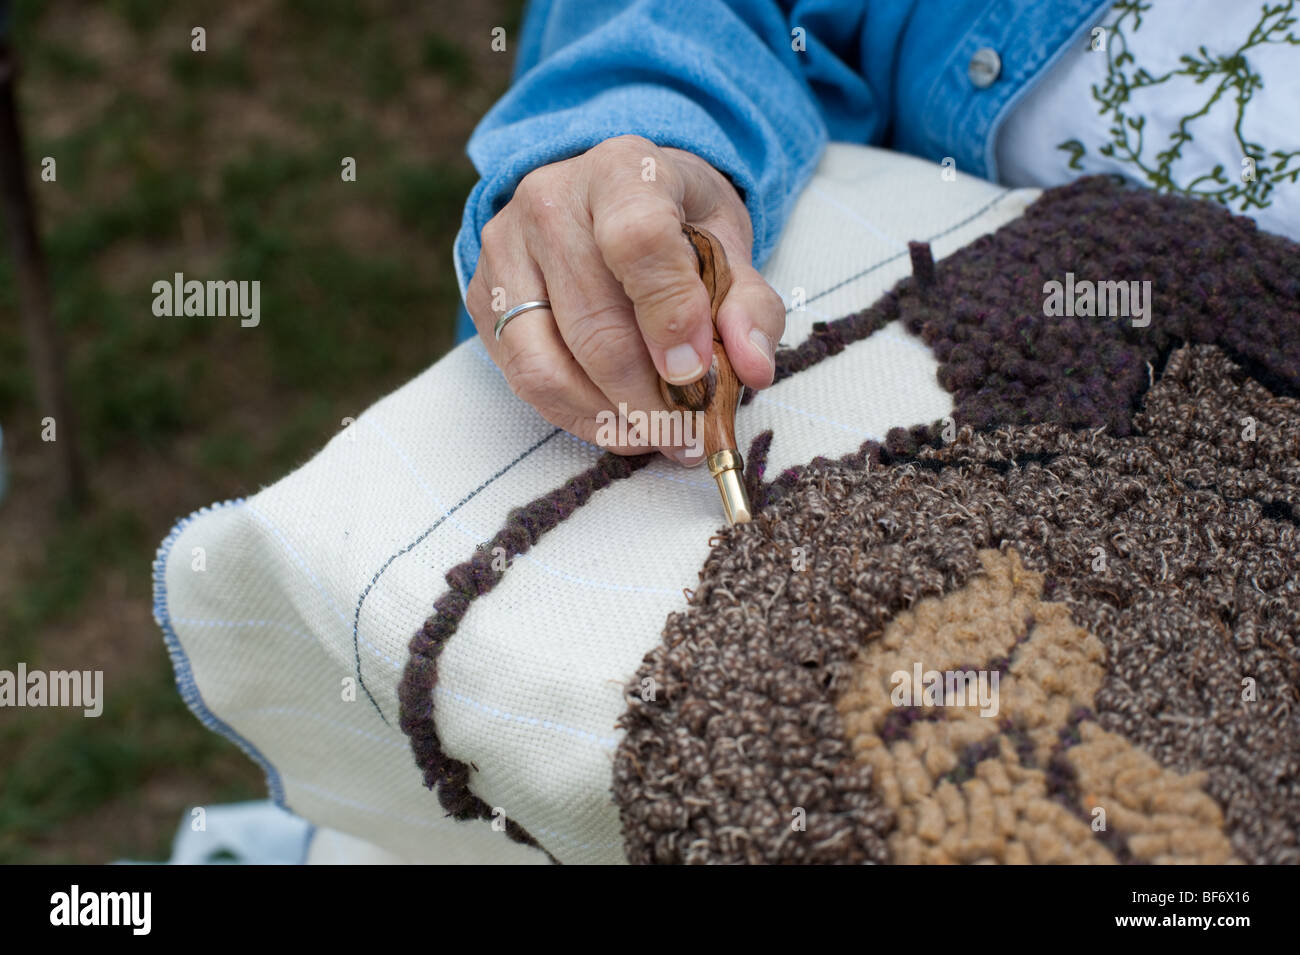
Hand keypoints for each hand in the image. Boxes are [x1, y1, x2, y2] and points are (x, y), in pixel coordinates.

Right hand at [465, 135, 783, 464]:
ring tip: (657, 437)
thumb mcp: (727, 246)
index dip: (670, 318)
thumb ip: (748, 306)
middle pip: (593, 323)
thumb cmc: (675, 223)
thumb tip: (752, 369)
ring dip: (610, 417)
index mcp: (624, 172)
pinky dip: (576, 415)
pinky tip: (617, 423)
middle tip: (690, 436)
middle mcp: (551, 203)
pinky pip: (523, 378)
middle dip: (649, 398)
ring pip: (547, 364)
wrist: (607, 197)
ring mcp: (506, 249)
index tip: (696, 375)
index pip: (639, 242)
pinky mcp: (482, 294)